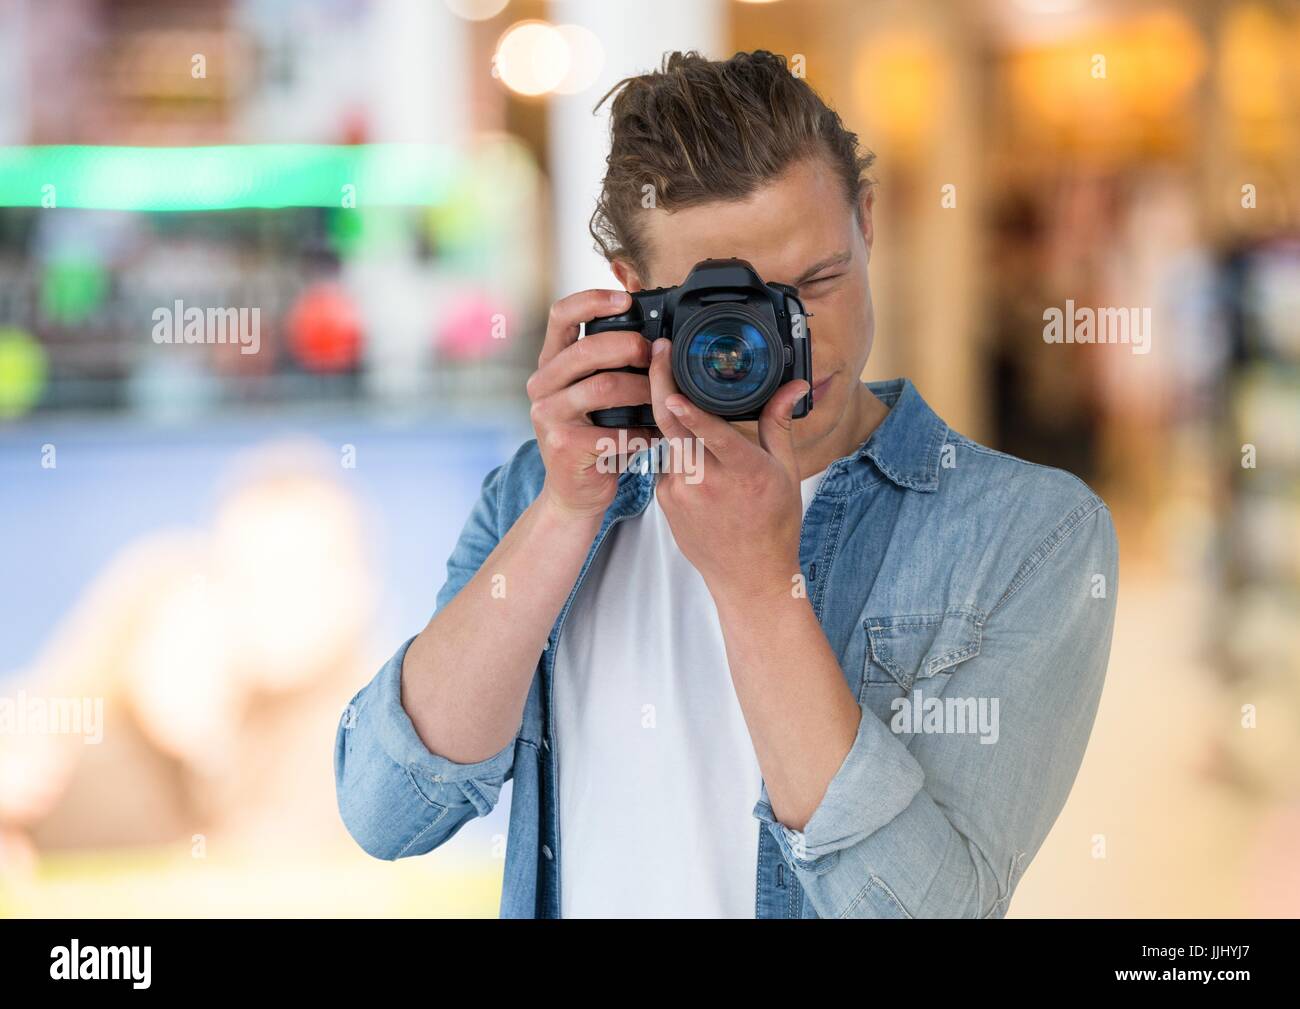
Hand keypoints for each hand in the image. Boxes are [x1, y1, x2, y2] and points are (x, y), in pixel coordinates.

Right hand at [526, 289, 656, 520]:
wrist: (575, 492)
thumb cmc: (594, 436)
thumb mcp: (593, 394)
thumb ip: (609, 365)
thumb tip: (657, 337)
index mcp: (550, 364)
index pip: (561, 315)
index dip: (593, 300)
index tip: (626, 300)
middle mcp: (541, 385)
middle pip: (588, 349)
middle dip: (630, 347)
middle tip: (655, 355)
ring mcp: (548, 415)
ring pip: (605, 387)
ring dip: (642, 391)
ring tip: (661, 399)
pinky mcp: (563, 444)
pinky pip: (614, 429)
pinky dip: (641, 433)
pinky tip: (652, 437)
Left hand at [647, 337, 810, 603]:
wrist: (749, 577)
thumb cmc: (774, 525)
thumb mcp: (785, 472)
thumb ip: (779, 424)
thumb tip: (795, 386)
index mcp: (743, 473)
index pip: (711, 436)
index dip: (690, 412)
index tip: (672, 389)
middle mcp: (706, 483)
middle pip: (672, 426)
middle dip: (660, 385)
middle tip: (656, 352)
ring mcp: (680, 494)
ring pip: (668, 440)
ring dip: (672, 419)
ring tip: (677, 394)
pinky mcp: (663, 501)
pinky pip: (664, 461)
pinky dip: (675, 450)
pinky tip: (692, 455)